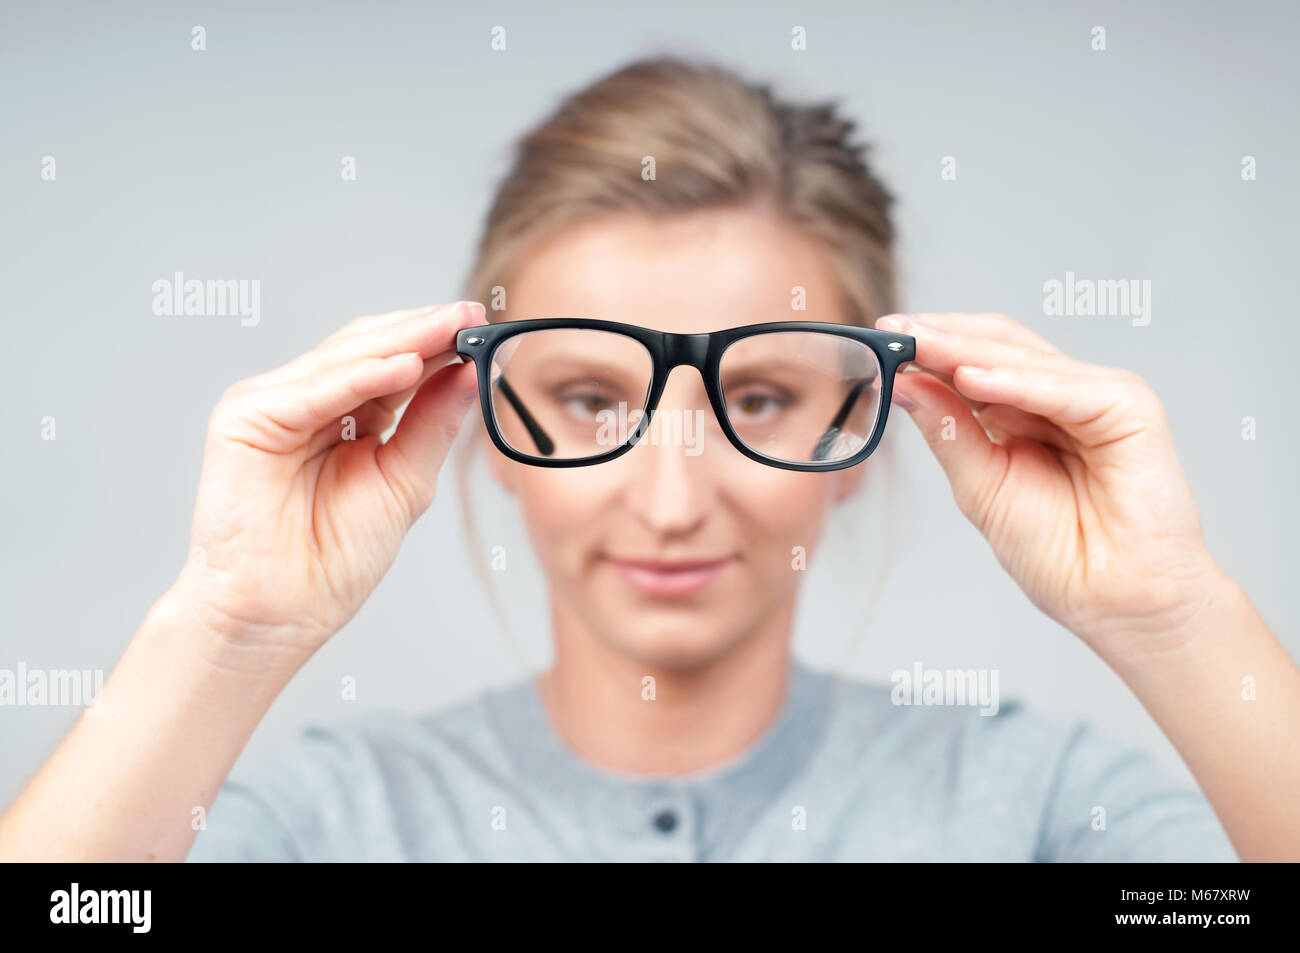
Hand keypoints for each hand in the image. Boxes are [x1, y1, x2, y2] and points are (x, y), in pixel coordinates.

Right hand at [168, 301, 487, 667]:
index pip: (393, 363)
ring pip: (344, 360)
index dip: (437, 343)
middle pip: (369, 351)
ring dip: (400, 342)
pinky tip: (403, 366)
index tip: (482, 325)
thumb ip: (431, 426)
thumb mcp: (404, 483)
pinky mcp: (244, 418)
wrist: (279, 612)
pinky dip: (357, 377)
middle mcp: (307, 401)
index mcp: (345, 414)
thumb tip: (470, 373)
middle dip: (423, 331)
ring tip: (450, 327)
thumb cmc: (334, 558)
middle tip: (471, 315)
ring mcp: (273, 405)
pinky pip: (312, 391)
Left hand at [877, 311, 1223, 658]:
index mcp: (1026, 411)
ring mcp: (1098, 396)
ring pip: (1025, 359)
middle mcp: (1062, 395)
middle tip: (894, 331)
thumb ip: (948, 431)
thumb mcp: (980, 486)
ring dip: (967, 351)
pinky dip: (1017, 382)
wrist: (1111, 600)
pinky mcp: (1130, 408)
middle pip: (998, 348)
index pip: (974, 361)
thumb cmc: (1056, 552)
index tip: (882, 338)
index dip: (930, 347)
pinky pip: (1064, 389)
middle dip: (942, 338)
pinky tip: (972, 378)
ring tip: (918, 345)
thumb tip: (905, 384)